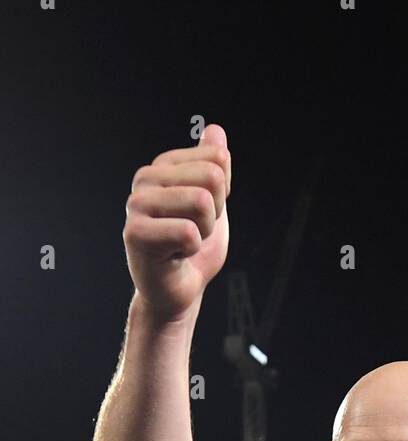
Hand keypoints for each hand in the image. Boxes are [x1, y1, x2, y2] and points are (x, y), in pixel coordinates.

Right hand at [123, 124, 231, 322]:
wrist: (178, 292)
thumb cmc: (192, 250)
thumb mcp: (213, 204)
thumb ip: (213, 168)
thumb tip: (215, 129)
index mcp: (163, 167)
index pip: (218, 161)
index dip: (222, 195)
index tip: (202, 215)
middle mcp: (145, 178)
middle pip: (211, 178)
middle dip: (215, 214)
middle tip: (194, 232)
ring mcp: (136, 204)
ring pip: (201, 203)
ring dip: (204, 232)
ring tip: (184, 244)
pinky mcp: (135, 233)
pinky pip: (188, 232)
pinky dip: (191, 251)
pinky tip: (174, 255)